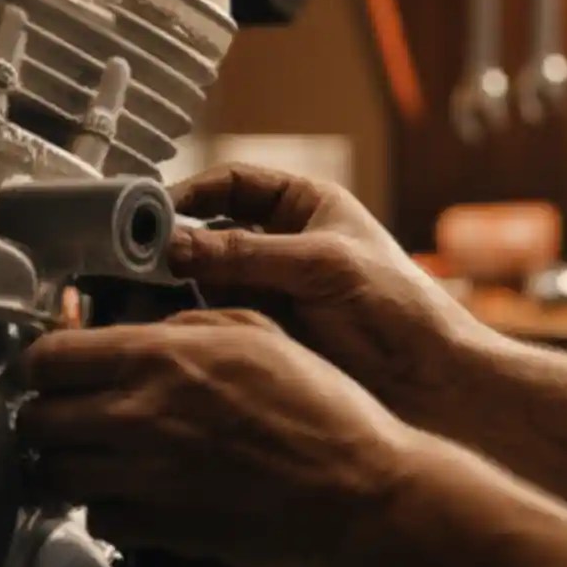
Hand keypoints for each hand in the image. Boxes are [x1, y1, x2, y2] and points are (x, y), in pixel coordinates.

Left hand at [19, 309, 417, 566]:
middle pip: (37, 419)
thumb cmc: (322, 410)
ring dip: (65, 463)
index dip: (43, 361)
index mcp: (161, 357)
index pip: (50, 356)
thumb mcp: (257, 332)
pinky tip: (129, 492)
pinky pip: (97, 519)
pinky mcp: (161, 528)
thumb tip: (139, 331)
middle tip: (65, 414)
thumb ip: (185, 324)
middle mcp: (141, 415)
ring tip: (91, 455)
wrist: (360, 488)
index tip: (51, 368)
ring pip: (55, 474)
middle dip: (44, 414)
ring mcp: (147, 477)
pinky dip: (103, 507)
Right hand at [167, 163, 497, 421]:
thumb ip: (245, 254)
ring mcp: (270, 289)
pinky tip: (169, 326)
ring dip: (176, 284)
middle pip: (210, 231)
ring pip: (205, 277)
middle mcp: (282, 245)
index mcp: (305, 207)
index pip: (232, 184)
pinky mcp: (265, 332)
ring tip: (143, 294)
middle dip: (176, 242)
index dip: (192, 192)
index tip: (153, 210)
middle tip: (136, 257)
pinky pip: (216, 318)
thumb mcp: (320, 265)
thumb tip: (175, 244)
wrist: (431, 382)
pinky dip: (191, 320)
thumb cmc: (399, 307)